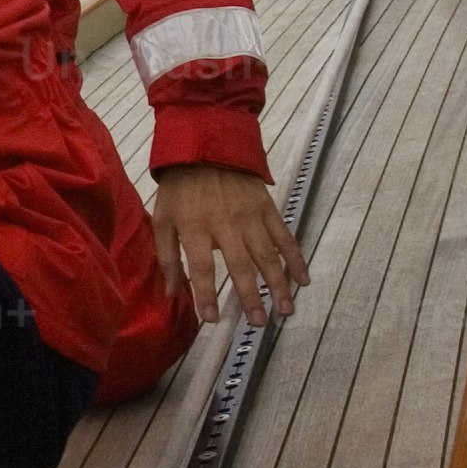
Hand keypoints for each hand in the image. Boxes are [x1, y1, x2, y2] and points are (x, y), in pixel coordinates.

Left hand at [153, 166, 308, 329]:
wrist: (205, 144)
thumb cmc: (180, 187)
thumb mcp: (163, 217)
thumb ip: (166, 256)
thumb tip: (172, 293)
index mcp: (195, 226)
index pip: (201, 267)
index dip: (206, 294)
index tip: (211, 319)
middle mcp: (225, 223)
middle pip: (240, 265)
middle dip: (250, 297)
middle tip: (258, 323)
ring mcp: (250, 215)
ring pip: (267, 255)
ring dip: (278, 284)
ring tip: (285, 309)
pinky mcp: (267, 208)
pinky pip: (284, 236)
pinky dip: (296, 258)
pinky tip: (303, 279)